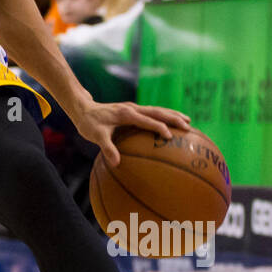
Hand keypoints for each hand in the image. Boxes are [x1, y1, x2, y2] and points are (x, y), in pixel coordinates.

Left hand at [70, 100, 191, 167]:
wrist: (84, 109)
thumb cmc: (89, 124)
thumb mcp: (96, 136)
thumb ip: (107, 148)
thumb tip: (116, 164)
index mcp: (126, 114)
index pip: (147, 120)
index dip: (159, 127)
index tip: (170, 136)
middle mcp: (133, 108)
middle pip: (158, 111)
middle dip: (173, 118)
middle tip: (188, 126)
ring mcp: (134, 108)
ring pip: (158, 110)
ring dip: (172, 114)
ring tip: (188, 121)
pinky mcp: (133, 110)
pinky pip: (153, 112)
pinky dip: (165, 116)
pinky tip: (172, 123)